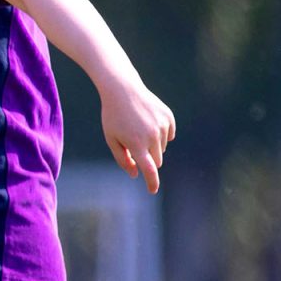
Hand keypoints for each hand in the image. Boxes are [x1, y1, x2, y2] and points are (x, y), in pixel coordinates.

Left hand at [100, 79, 176, 194]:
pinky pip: (169, 135)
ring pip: (162, 148)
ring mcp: (162, 126)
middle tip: (133, 146)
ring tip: (138, 130)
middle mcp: (152, 136)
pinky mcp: (169, 117)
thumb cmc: (113, 117)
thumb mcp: (111, 139)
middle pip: (156, 161)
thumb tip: (136, 174)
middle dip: (147, 159)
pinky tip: (148, 122)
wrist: (123, 90)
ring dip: (152, 146)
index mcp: (136, 144)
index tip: (153, 191)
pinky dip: (160, 134)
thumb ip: (122, 159)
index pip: (149, 170)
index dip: (152, 182)